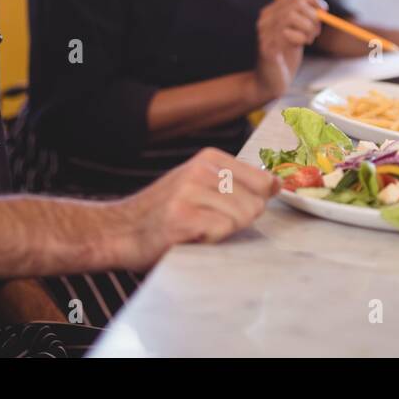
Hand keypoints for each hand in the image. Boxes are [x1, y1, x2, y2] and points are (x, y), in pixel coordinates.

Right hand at [109, 148, 278, 270]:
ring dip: (221, 232)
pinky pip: (221, 230)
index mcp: (209, 157)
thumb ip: (238, 183)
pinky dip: (209, 240)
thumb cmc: (164, 213)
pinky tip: (188, 236)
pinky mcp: (182, 215)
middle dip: (237, 221)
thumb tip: (278, 183)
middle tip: (205, 222)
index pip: (263, 180)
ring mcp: (190, 190)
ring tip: (194, 228)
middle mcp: (200, 168)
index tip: (231, 210)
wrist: (120, 230)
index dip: (254, 203)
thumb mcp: (200, 185)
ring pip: (240, 217)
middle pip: (254, 203)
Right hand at [252, 0, 323, 100]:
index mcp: (271, 13)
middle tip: (317, 31)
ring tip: (308, 40)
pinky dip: (300, 38)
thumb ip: (304, 20)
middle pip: (294, 4)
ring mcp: (264, 33)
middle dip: (312, 15)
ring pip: (291, 16)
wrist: (270, 82)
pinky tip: (298, 46)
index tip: (324, 9)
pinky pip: (288, 35)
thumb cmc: (285, 57)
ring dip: (308, 27)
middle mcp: (264, 20)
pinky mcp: (267, 47)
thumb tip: (322, 9)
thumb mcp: (296, 34)